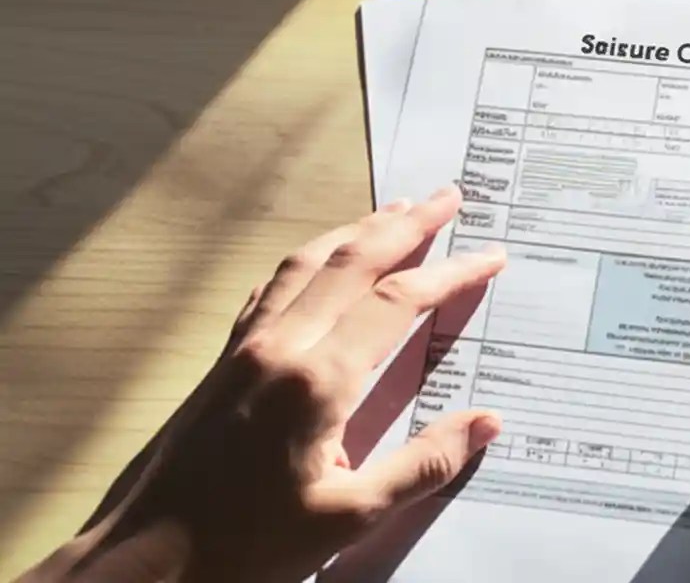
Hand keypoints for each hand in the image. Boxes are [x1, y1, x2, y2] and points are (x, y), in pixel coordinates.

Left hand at [20, 187, 505, 582]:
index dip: (451, 274)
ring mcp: (245, 348)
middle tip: (448, 196)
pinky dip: (308, 260)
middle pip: (352, 262)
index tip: (491, 256)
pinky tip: (317, 260)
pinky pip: (271, 288)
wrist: (144, 560)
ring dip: (356, 230)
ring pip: (307, 263)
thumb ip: (422, 466)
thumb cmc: (247, 546)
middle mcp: (279, 347)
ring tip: (395, 210)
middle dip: (406, 225)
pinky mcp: (222, 361)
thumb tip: (486, 423)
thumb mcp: (349, 518)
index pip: (397, 304)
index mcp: (317, 381)